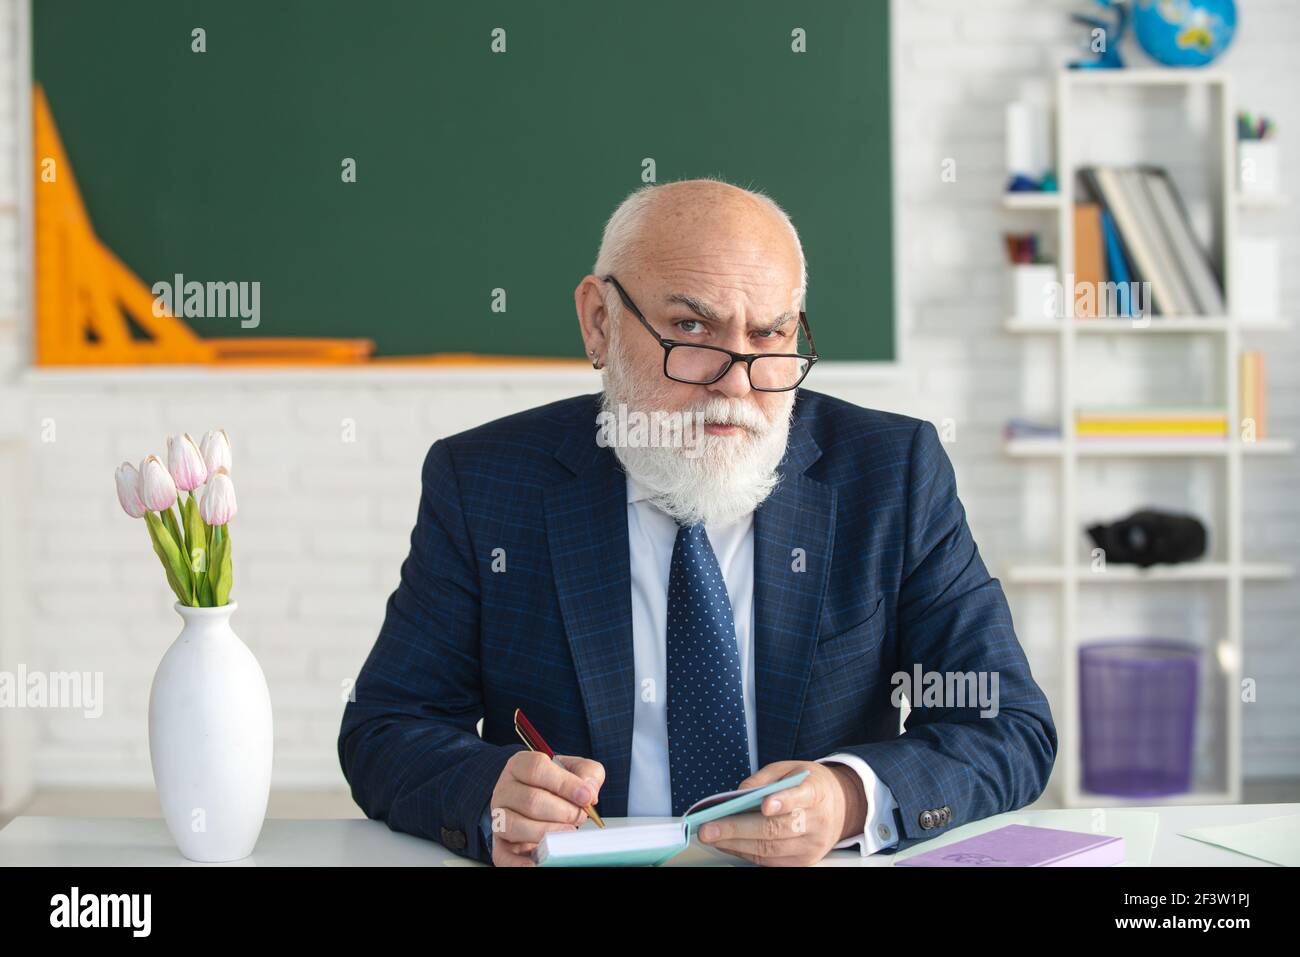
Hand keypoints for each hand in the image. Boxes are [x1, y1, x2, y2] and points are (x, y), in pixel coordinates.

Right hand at [487, 751, 604, 866]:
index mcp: (520, 765)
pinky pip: (502, 855)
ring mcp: (499, 817)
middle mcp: (504, 789)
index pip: (537, 769)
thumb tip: (588, 793)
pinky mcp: (499, 843)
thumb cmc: (556, 785)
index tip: (585, 797)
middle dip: (563, 811)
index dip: (565, 784)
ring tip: (567, 832)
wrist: (540, 800)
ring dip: (548, 831)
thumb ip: (588, 774)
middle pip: (531, 800)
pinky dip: (518, 863)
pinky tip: (537, 863)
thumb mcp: (576, 770)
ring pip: (516, 825)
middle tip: (579, 816)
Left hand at [696, 760, 865, 866]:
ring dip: (735, 844)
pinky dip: (745, 852)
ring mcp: (812, 845)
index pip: (801, 797)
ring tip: (711, 836)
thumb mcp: (791, 768)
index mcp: (816, 792)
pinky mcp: (804, 861)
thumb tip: (740, 792)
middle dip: (738, 828)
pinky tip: (727, 843)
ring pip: (770, 849)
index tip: (764, 804)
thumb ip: (765, 777)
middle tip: (709, 828)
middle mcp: (817, 821)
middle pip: (776, 828)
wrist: (841, 807)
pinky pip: (771, 861)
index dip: (783, 801)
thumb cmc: (810, 785)